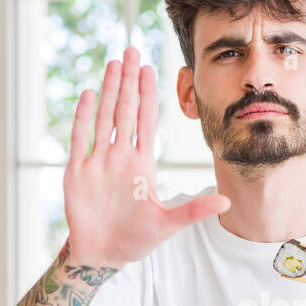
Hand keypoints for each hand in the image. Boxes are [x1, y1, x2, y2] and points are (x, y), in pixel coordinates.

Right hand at [63, 46, 229, 268]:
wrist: (103, 254)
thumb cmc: (135, 240)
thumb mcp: (168, 225)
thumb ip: (194, 211)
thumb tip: (227, 203)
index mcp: (142, 164)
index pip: (145, 121)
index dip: (147, 95)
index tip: (150, 69)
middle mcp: (120, 157)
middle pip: (123, 110)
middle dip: (127, 81)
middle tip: (130, 51)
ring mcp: (98, 162)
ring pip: (103, 117)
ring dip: (107, 91)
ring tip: (112, 63)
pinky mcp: (77, 172)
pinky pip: (80, 139)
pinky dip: (83, 117)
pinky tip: (87, 95)